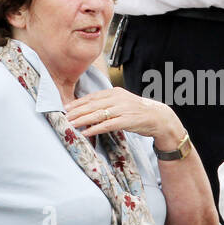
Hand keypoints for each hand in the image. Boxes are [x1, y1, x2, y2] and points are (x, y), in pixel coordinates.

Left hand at [65, 86, 181, 148]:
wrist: (159, 117)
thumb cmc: (137, 111)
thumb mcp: (122, 102)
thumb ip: (108, 103)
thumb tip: (90, 108)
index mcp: (115, 92)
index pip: (92, 97)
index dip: (78, 102)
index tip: (67, 107)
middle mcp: (117, 99)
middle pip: (92, 105)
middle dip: (77, 111)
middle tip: (65, 116)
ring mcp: (122, 109)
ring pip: (97, 114)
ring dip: (82, 120)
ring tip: (71, 124)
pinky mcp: (126, 120)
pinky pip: (107, 125)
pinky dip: (95, 129)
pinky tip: (86, 132)